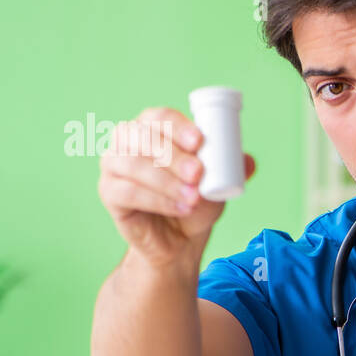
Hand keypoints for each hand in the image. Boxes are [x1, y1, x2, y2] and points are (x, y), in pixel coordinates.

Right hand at [97, 107, 255, 269]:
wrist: (179, 238)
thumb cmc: (195, 200)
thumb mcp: (218, 182)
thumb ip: (232, 168)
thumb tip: (247, 161)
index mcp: (152, 127)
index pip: (159, 117)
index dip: (177, 126)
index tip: (199, 142)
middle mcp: (127, 141)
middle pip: (143, 137)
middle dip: (173, 155)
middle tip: (198, 174)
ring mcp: (114, 165)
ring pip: (134, 164)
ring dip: (166, 181)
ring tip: (193, 198)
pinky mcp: (108, 192)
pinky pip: (127, 191)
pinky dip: (157, 200)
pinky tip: (180, 208)